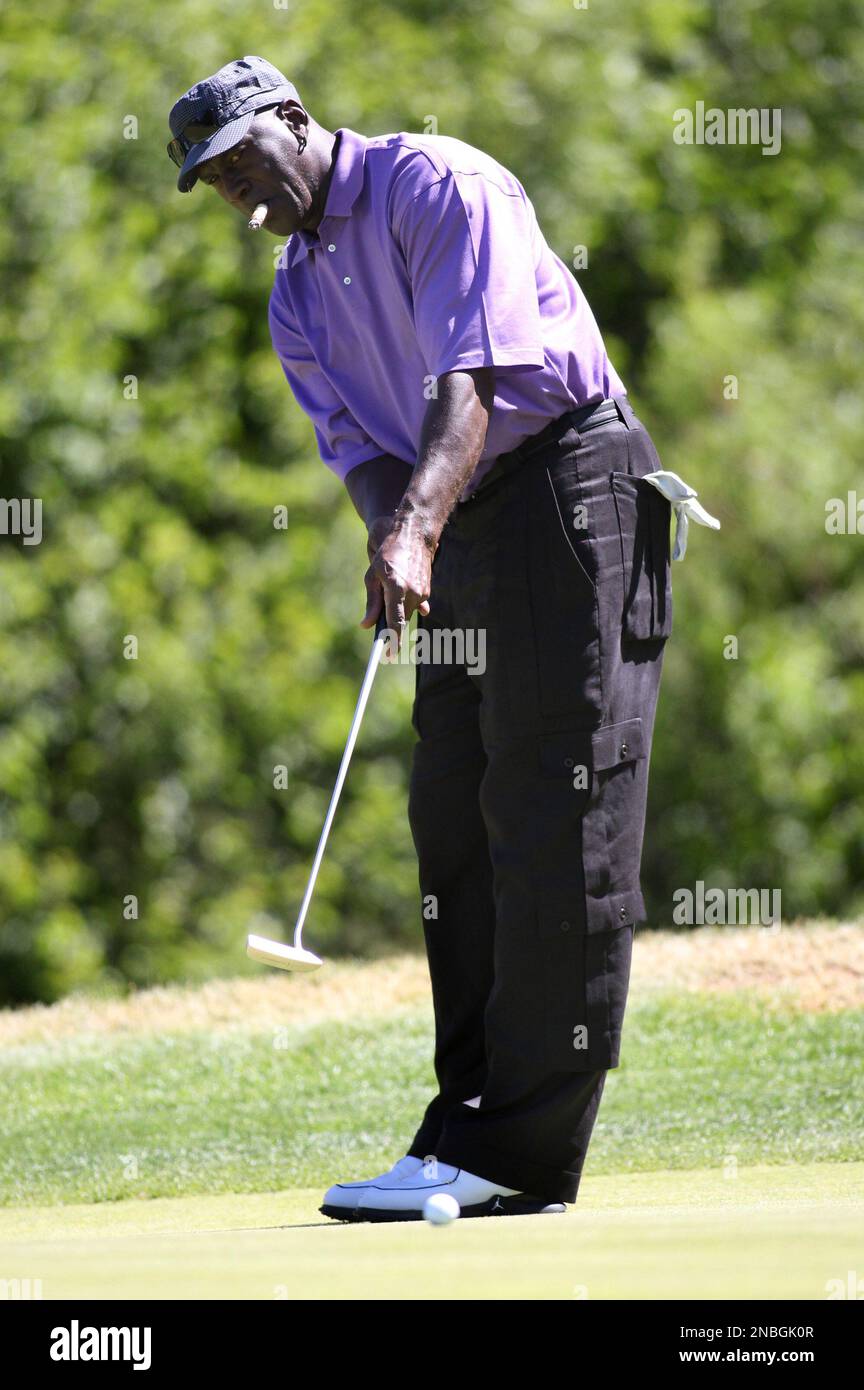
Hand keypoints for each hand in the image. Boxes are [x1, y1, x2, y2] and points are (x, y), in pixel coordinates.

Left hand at [361, 515, 435, 645]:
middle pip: (400, 620)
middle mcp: (412, 592)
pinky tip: (404, 599)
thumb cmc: (388, 553)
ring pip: (407, 613)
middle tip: (381, 630)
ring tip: (390, 593)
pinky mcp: (426, 590)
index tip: (390, 655)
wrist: (414, 534)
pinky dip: (407, 604)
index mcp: (396, 588)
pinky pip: (415, 605)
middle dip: (391, 624)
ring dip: (398, 610)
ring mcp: (422, 592)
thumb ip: (372, 602)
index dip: (393, 640)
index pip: (395, 622)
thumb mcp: (372, 576)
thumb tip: (366, 625)